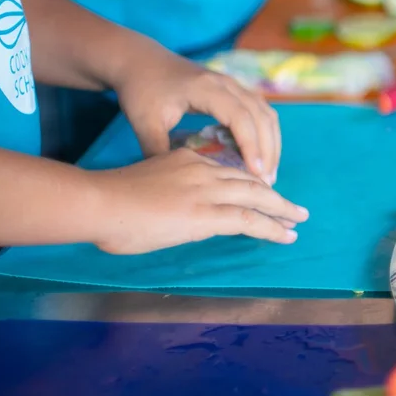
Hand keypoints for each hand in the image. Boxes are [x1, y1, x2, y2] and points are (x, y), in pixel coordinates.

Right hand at [85, 149, 307, 252]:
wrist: (97, 202)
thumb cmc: (107, 201)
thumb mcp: (143, 186)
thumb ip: (164, 192)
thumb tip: (171, 211)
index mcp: (185, 158)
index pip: (225, 170)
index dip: (248, 183)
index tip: (260, 194)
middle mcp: (201, 170)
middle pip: (248, 180)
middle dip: (274, 195)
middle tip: (293, 208)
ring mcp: (206, 191)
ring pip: (256, 197)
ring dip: (281, 211)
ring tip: (298, 221)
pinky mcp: (206, 214)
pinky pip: (249, 220)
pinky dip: (271, 229)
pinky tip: (285, 236)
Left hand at [115, 50, 281, 183]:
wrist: (139, 60)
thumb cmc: (141, 89)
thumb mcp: (144, 122)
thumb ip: (159, 152)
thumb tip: (173, 185)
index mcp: (206, 89)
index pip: (241, 118)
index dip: (252, 146)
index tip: (256, 174)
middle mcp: (226, 83)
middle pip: (261, 116)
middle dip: (268, 150)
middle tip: (267, 182)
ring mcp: (232, 84)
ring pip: (266, 113)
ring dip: (271, 142)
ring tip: (268, 172)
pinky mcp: (233, 89)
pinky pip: (260, 110)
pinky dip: (265, 133)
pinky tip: (260, 154)